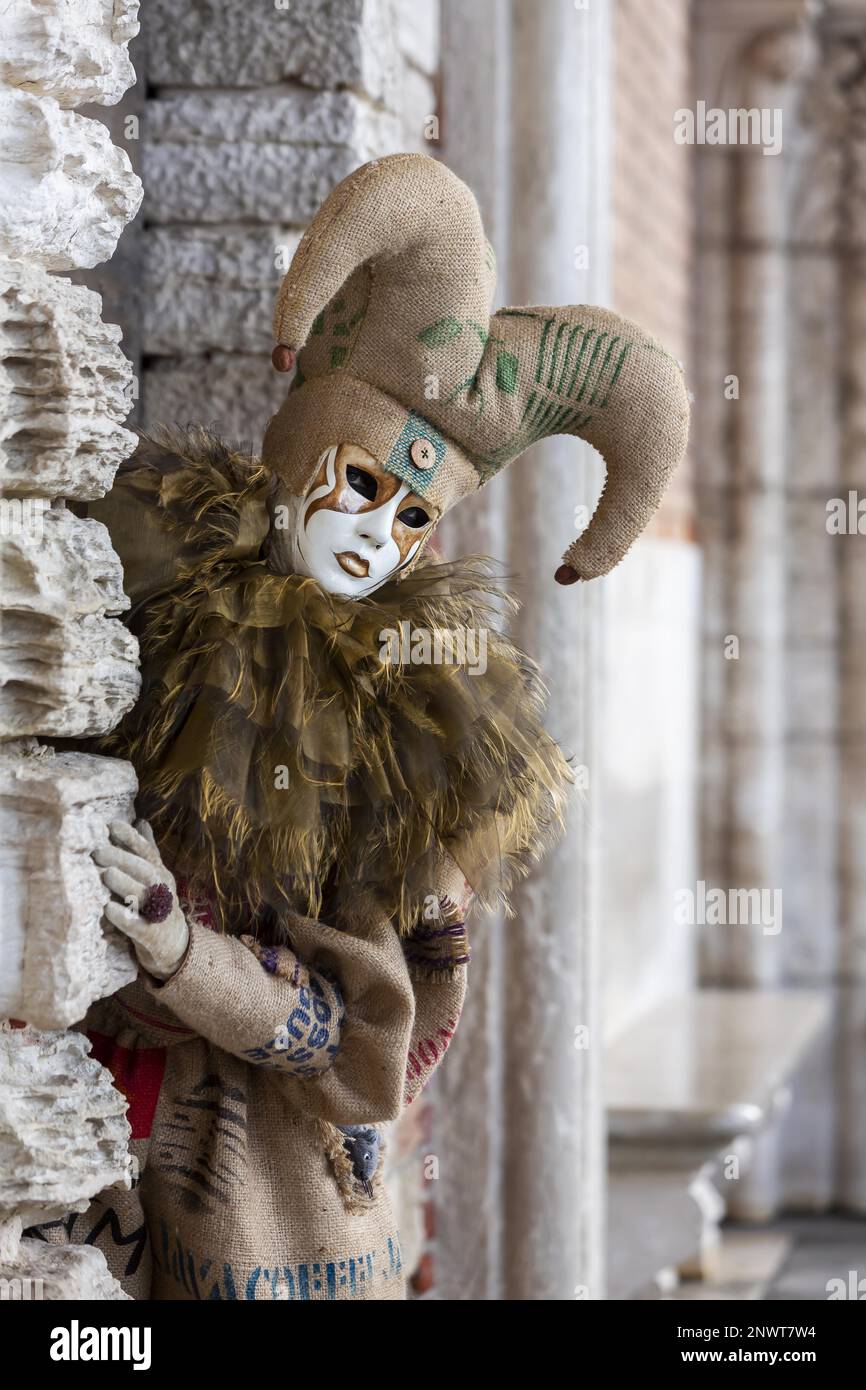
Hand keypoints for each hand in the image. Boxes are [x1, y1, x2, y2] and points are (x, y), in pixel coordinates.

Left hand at [94, 820, 189, 979]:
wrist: (175, 943)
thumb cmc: (156, 904)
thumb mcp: (155, 875)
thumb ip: (147, 851)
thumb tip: (140, 821)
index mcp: (160, 873)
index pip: (147, 851)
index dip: (131, 837)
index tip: (111, 825)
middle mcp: (163, 889)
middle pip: (145, 870)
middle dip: (122, 859)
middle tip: (97, 852)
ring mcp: (160, 912)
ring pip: (145, 894)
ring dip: (125, 883)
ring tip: (105, 874)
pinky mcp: (153, 935)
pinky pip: (139, 926)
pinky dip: (125, 917)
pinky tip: (109, 909)